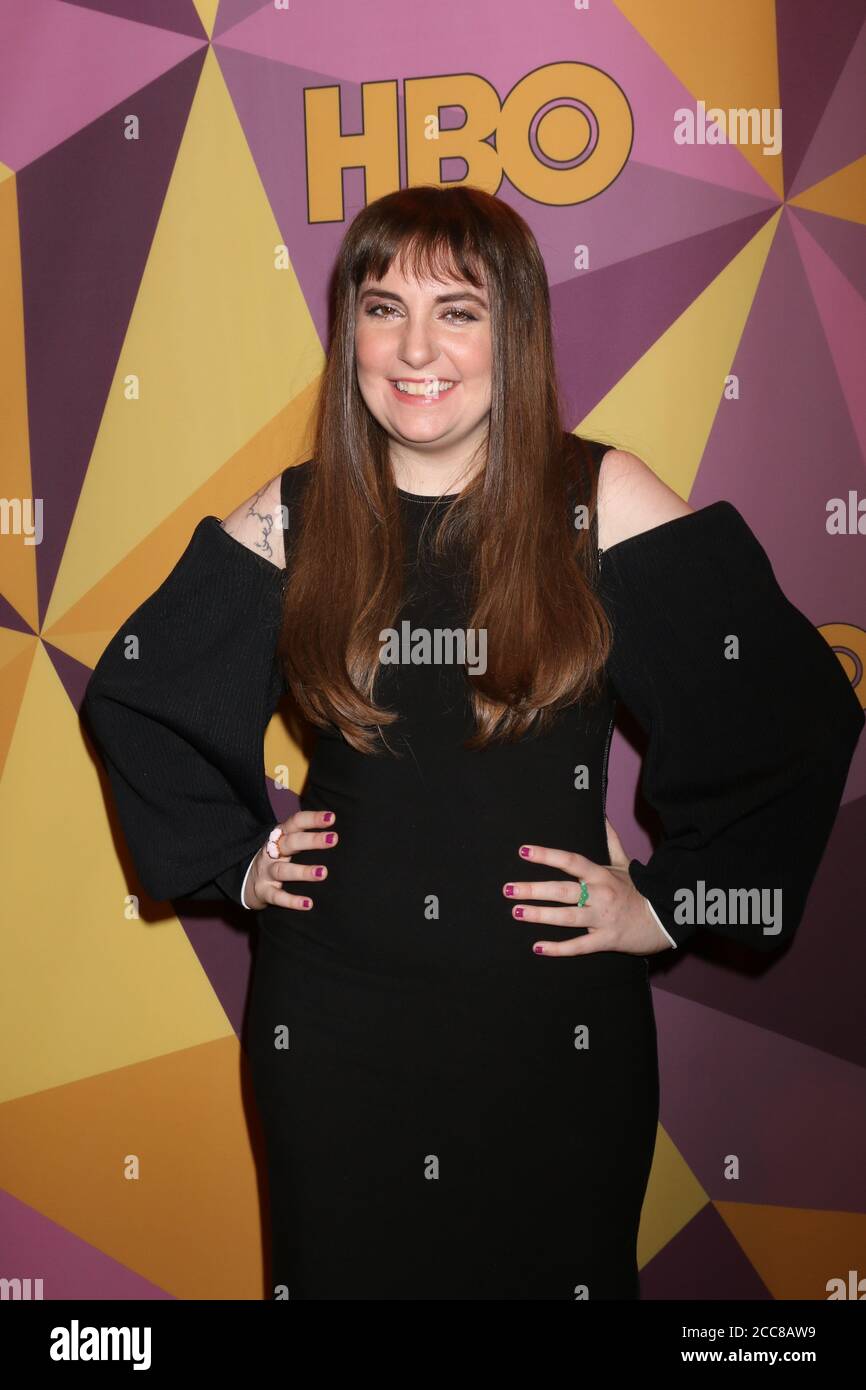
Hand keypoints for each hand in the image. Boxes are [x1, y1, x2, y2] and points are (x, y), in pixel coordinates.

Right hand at [244, 809, 337, 909]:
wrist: (247, 880)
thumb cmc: (277, 858)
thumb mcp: (287, 843)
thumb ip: (304, 836)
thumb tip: (334, 827)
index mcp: (280, 836)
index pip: (295, 822)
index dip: (312, 819)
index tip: (331, 817)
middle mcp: (272, 852)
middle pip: (290, 843)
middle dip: (312, 840)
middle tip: (334, 839)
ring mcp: (266, 872)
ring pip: (283, 870)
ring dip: (303, 871)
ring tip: (323, 873)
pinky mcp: (263, 891)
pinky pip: (277, 896)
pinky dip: (291, 901)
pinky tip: (308, 904)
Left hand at [502, 816, 671, 955]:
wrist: (664, 919)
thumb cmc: (639, 890)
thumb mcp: (625, 863)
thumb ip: (610, 840)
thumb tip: (602, 815)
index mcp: (601, 874)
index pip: (571, 861)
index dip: (547, 855)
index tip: (524, 851)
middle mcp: (600, 895)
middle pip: (562, 890)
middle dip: (534, 890)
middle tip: (508, 889)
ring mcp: (602, 918)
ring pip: (567, 917)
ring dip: (540, 915)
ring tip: (516, 912)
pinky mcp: (606, 940)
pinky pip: (579, 946)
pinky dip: (558, 948)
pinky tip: (537, 947)